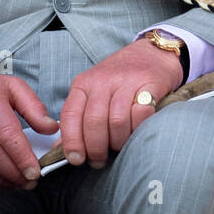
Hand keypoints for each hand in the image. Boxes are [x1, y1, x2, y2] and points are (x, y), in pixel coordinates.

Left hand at [58, 38, 184, 169]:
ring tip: (119, 147)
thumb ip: (78, 118)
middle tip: (99, 160)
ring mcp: (127, 81)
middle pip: (94, 122)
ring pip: (116, 121)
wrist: (153, 53)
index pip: (70, 115)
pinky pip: (141, 114)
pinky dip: (137, 128)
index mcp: (84, 83)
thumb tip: (60, 149)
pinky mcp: (150, 83)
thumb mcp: (93, 92)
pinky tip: (136, 131)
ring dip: (117, 142)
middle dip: (96, 148)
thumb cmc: (120, 78)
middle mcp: (103, 80)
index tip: (76, 160)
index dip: (72, 141)